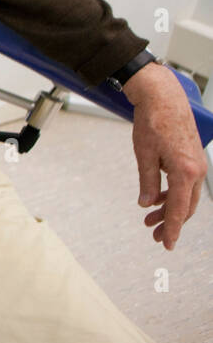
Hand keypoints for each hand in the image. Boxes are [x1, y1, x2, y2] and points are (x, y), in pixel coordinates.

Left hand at [123, 62, 207, 249]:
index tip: (167, 244)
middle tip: (154, 235)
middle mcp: (197, 170)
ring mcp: (197, 164)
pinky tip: (158, 199)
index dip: (173, 229)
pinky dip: (173, 194)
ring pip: (186, 196)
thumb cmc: (153, 122)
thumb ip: (147, 182)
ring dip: (170, 209)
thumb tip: (147, 204)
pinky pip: (185, 183)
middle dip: (171, 223)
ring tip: (150, 219)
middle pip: (186, 206)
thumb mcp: (144, 155)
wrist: (163, 98)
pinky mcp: (193, 158)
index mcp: (186, 172)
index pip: (180, 210)